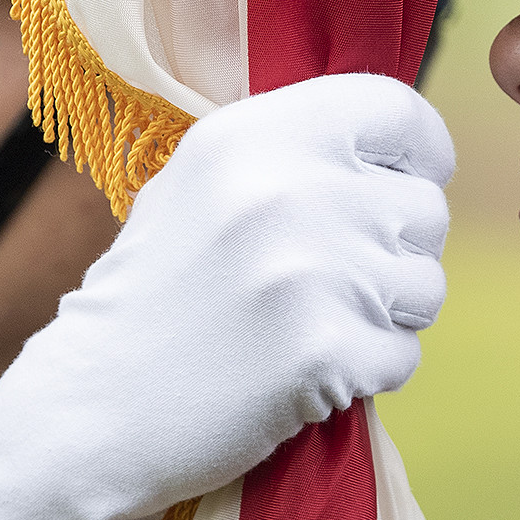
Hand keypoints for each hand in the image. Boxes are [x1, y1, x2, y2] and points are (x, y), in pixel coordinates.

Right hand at [0, 73, 451, 519]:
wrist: (94, 409)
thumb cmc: (159, 295)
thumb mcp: (202, 185)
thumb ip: (294, 152)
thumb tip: (402, 149)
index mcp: (249, 135)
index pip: (395, 109)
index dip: (417, 152)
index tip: (405, 184)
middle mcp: (285, 189)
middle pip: (423, 208)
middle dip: (394, 252)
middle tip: (327, 285)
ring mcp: (309, 272)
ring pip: (425, 285)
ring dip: (384, 316)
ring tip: (307, 326)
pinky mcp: (326, 350)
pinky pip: (401, 354)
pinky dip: (364, 371)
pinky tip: (302, 372)